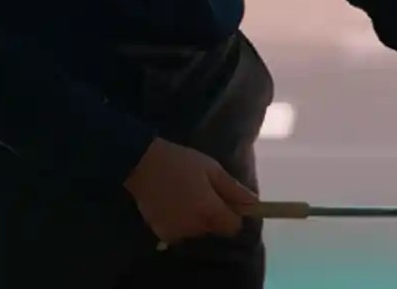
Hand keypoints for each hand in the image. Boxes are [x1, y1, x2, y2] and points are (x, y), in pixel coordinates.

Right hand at [123, 138, 258, 246]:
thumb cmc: (180, 162)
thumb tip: (254, 203)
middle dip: (215, 215)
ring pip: (198, 231)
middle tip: (204, 192)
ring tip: (186, 196)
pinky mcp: (161, 234)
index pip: (234, 227)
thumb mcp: (212, 169)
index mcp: (210, 212)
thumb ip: (234, 189)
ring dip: (197, 219)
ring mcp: (176, 233)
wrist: (141, 164)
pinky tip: (173, 204)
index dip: (234, 214)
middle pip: (215, 229)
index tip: (228, 201)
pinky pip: (180, 233)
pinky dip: (181, 222)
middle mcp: (195, 228)